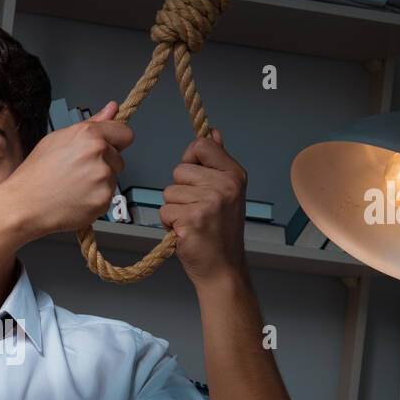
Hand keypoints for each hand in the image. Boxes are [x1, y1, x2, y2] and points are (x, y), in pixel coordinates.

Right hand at [0, 100, 132, 241]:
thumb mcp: (58, 139)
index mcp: (88, 134)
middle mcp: (99, 153)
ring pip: (113, 178)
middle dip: (104, 164)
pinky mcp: (103, 200)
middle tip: (77, 172)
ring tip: (73, 186)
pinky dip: (95, 199)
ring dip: (99, 182)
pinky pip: (107, 197)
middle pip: (119, 158)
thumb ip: (92, 124)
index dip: (116, 141)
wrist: (23, 205)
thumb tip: (112, 109)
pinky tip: (75, 198)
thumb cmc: (36, 173)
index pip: (124, 133)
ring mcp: (103, 178)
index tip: (108, 147)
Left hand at [162, 127, 248, 286]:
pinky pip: (164, 210)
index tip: (195, 178)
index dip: (190, 159)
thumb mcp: (226, 191)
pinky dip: (169, 223)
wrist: (223, 268)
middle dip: (180, 191)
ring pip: (169, 192)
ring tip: (192, 222)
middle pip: (180, 170)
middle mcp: (225, 186)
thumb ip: (217, 161)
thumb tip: (213, 131)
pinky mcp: (192, 220)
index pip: (201, 145)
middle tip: (197, 209)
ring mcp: (209, 203)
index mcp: (234, 174)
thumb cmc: (221, 232)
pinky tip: (185, 232)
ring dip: (174, 209)